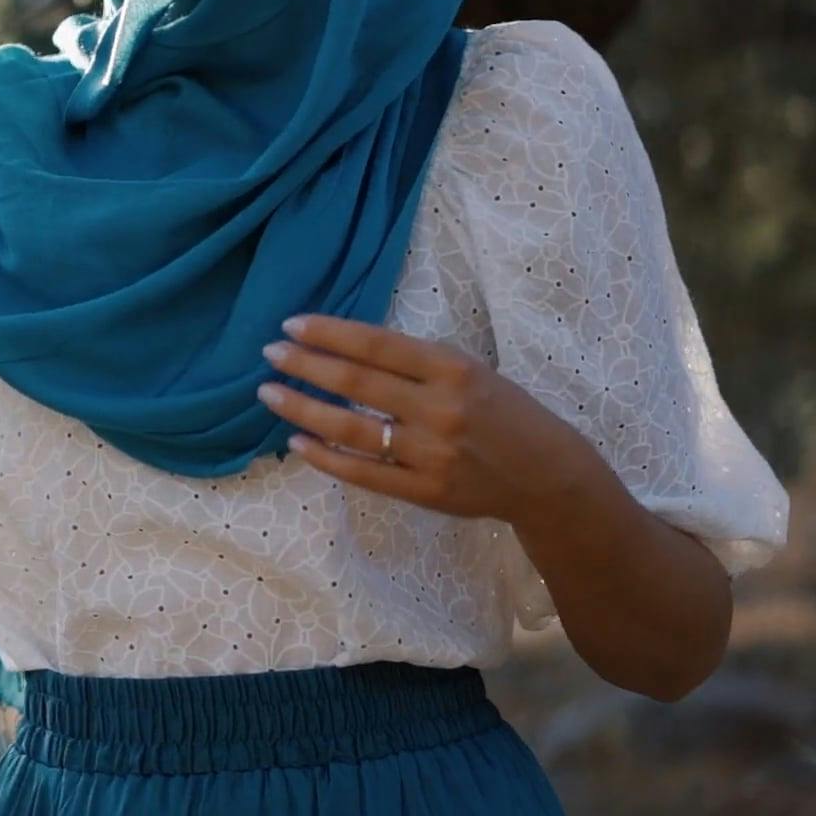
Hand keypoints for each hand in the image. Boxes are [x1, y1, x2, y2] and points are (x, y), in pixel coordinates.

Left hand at [255, 313, 606, 527]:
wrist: (545, 474)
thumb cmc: (502, 411)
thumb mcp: (470, 370)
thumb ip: (415, 361)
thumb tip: (345, 346)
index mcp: (452, 368)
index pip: (376, 343)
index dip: (329, 332)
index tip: (291, 324)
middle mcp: (439, 407)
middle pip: (356, 381)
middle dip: (305, 365)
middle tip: (270, 353)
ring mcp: (430, 452)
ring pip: (351, 427)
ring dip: (302, 409)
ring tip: (270, 394)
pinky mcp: (424, 490)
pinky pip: (363, 472)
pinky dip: (326, 457)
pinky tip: (298, 443)